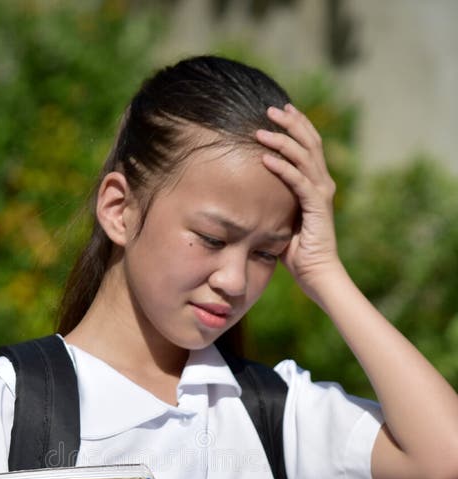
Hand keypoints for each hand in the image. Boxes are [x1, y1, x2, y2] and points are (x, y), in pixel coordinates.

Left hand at [256, 104, 340, 299]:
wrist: (318, 274)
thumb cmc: (299, 253)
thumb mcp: (282, 220)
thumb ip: (274, 204)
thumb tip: (251, 197)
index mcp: (316, 184)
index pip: (309, 146)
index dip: (296, 125)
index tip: (279, 111)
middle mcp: (322, 183)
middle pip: (309, 142)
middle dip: (290, 122)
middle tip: (270, 108)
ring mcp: (321, 193)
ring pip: (303, 156)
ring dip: (282, 139)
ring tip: (261, 129)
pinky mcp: (317, 206)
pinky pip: (298, 181)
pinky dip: (282, 167)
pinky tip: (265, 157)